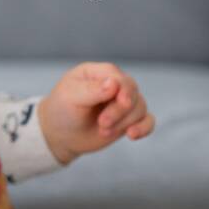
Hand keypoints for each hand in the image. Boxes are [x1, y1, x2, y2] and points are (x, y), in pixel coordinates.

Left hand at [37, 62, 155, 165]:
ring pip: (140, 107)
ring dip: (125, 122)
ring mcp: (123, 102)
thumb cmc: (61, 111)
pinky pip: (148, 120)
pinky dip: (144, 128)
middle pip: (132, 92)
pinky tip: (132, 135)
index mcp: (98, 73)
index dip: (122, 91)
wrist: (60, 135)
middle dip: (120, 111)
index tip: (119, 104)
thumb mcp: (70, 98)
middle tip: (102, 124)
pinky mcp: (129, 119)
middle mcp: (114, 84)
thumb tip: (114, 83)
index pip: (119, 77)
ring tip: (103, 131)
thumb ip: (92, 90)